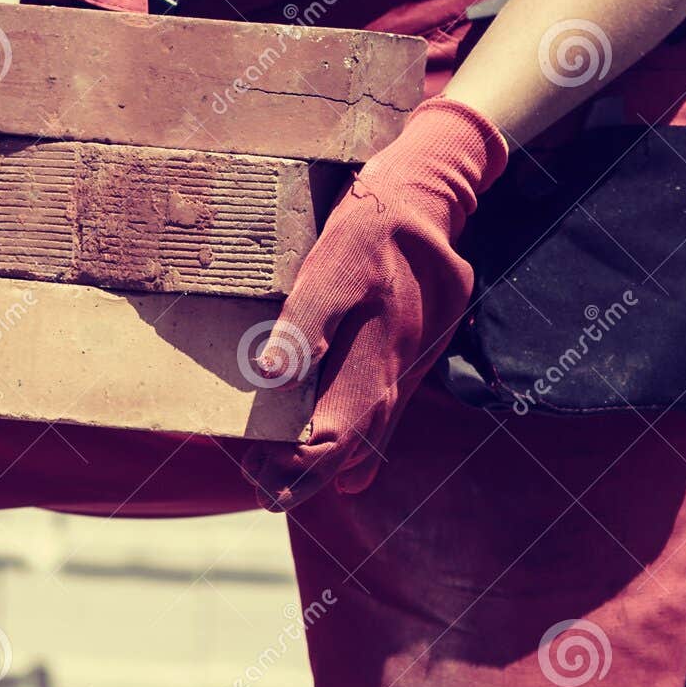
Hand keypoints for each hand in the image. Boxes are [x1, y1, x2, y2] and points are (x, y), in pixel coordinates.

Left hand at [241, 97, 508, 509]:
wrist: (429, 194)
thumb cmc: (373, 226)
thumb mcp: (331, 265)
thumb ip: (304, 323)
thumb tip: (271, 375)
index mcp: (375, 361)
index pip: (334, 440)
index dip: (295, 465)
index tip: (256, 472)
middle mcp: (395, 375)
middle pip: (351, 448)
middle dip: (307, 476)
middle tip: (262, 492)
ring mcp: (408, 367)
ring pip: (371, 435)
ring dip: (330, 463)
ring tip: (283, 485)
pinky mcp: (409, 354)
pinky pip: (384, 412)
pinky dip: (357, 438)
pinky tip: (339, 462)